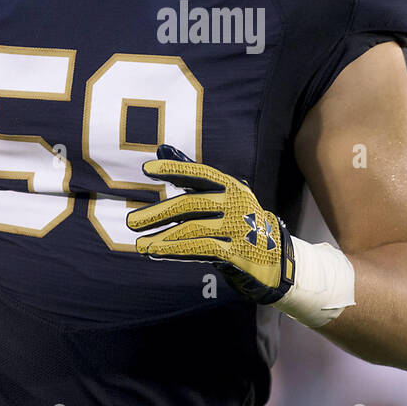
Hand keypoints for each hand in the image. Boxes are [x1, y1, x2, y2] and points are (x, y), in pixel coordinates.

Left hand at [127, 145, 295, 303]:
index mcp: (230, 186)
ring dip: (163, 238)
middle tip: (131, 222)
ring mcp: (238, 228)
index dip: (174, 169)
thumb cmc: (237, 220)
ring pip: (193, 229)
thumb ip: (190, 174)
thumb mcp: (219, 194)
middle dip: (158, 213)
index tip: (147, 169)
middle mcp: (236, 204)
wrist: (274, 256)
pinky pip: (202, 249)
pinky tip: (158, 252)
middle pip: (191, 205)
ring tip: (140, 245)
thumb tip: (161, 149)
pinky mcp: (238, 253)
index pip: (200, 173)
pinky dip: (176, 250)